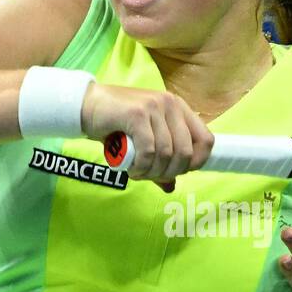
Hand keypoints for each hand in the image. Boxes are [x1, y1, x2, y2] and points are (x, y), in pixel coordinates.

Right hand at [81, 83, 212, 191]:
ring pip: (166, 153)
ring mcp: (154, 107)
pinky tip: (131, 168)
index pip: (206, 140)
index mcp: (179, 108)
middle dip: (168, 172)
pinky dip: (141, 167)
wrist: (85, 105)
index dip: (196, 163)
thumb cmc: (116, 124)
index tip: (176, 172)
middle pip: (185, 152)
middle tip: (150, 176)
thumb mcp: (143, 142)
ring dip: (151, 172)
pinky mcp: (137, 114)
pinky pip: (148, 151)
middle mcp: (170, 105)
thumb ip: (159, 162)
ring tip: (137, 173)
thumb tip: (171, 187)